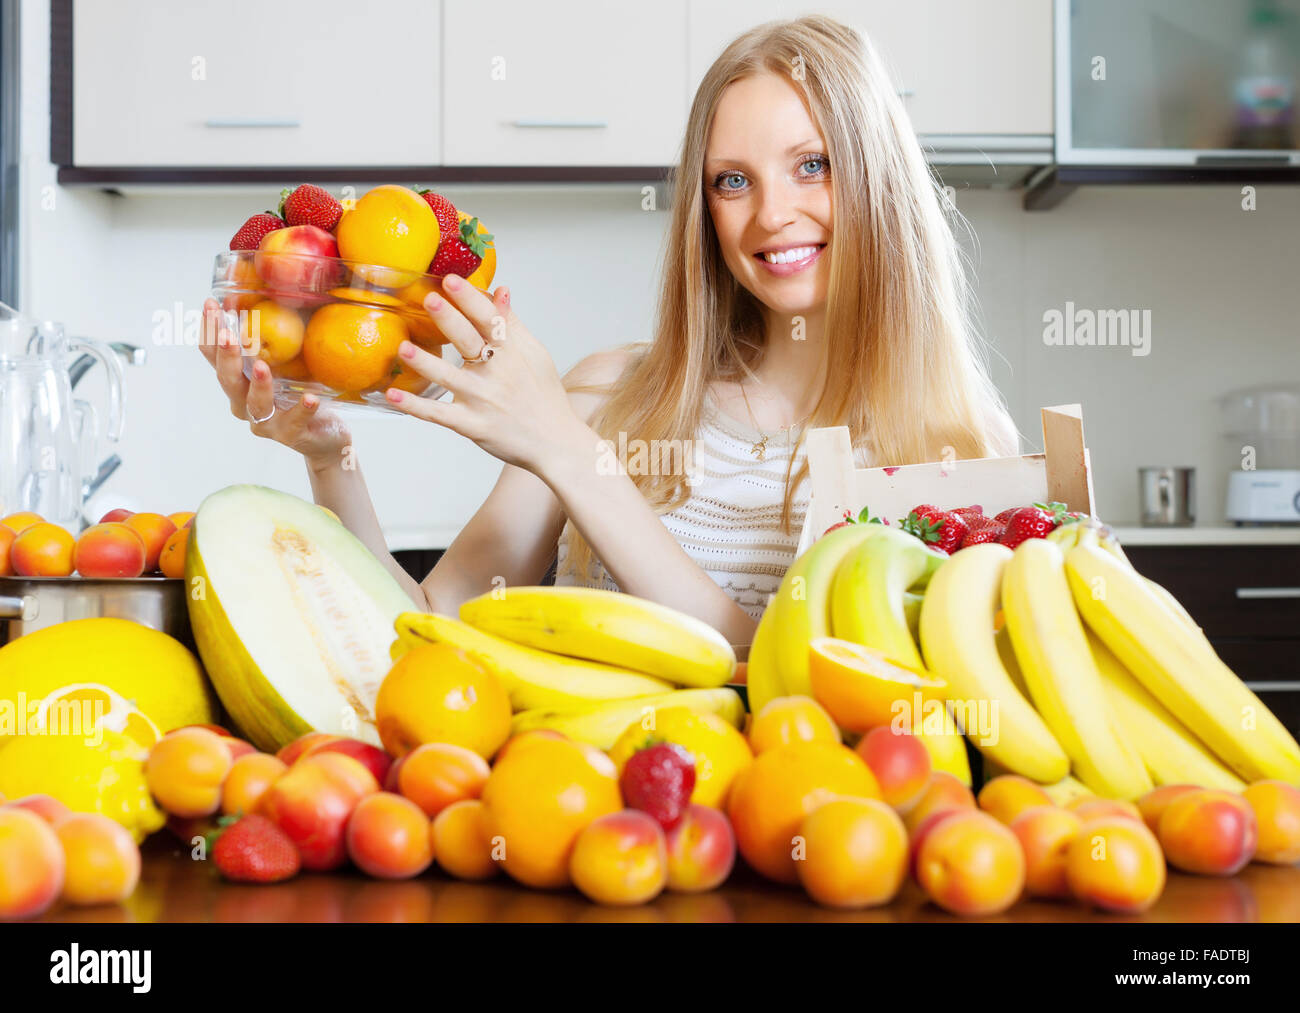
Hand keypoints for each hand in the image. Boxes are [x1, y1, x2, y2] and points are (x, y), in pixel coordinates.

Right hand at [199, 298, 351, 466]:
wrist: (325, 435)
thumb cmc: (300, 392)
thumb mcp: (285, 363)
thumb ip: (273, 338)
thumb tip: (272, 289)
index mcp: (238, 382)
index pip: (214, 356)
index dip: (209, 332)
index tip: (210, 305)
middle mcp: (244, 403)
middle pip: (227, 381)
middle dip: (226, 357)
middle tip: (228, 335)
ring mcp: (267, 423)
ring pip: (255, 405)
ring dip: (258, 385)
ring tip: (262, 366)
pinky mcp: (291, 434)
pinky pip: (295, 422)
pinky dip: (301, 409)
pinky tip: (310, 398)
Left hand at [385, 277, 588, 473]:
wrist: (555, 442)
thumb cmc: (544, 396)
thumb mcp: (535, 355)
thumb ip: (513, 324)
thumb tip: (500, 291)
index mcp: (512, 352)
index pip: (489, 318)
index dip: (469, 298)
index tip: (450, 279)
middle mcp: (497, 373)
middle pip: (470, 341)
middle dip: (450, 320)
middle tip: (430, 299)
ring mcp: (483, 400)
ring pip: (449, 378)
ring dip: (425, 363)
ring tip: (404, 347)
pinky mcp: (473, 425)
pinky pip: (439, 414)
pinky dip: (415, 406)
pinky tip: (393, 395)